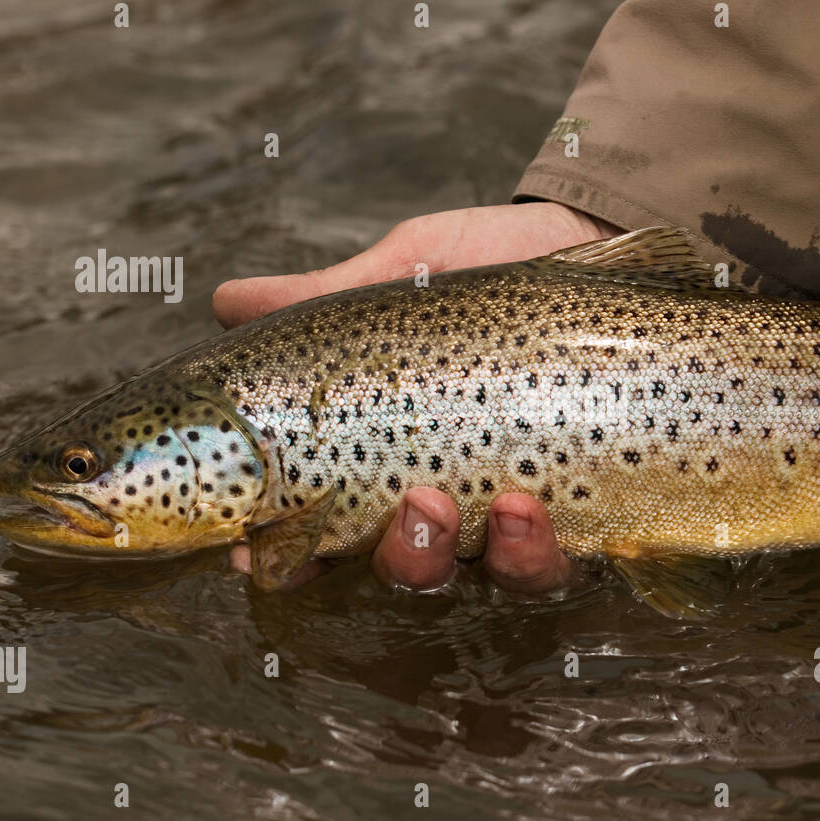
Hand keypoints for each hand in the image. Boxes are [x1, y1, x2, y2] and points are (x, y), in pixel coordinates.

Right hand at [214, 202, 618, 591]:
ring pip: (477, 577)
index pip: (322, 527)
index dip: (284, 552)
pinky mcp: (578, 515)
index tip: (253, 551)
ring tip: (499, 504)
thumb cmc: (487, 264)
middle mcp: (445, 499)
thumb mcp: (406, 269)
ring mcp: (510, 514)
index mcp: (386, 454)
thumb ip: (323, 298)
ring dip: (473, 556)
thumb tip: (227, 303)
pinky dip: (534, 554)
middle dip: (399, 556)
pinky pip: (551, 566)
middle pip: (403, 567)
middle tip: (413, 503)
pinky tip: (531, 507)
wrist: (593, 242)